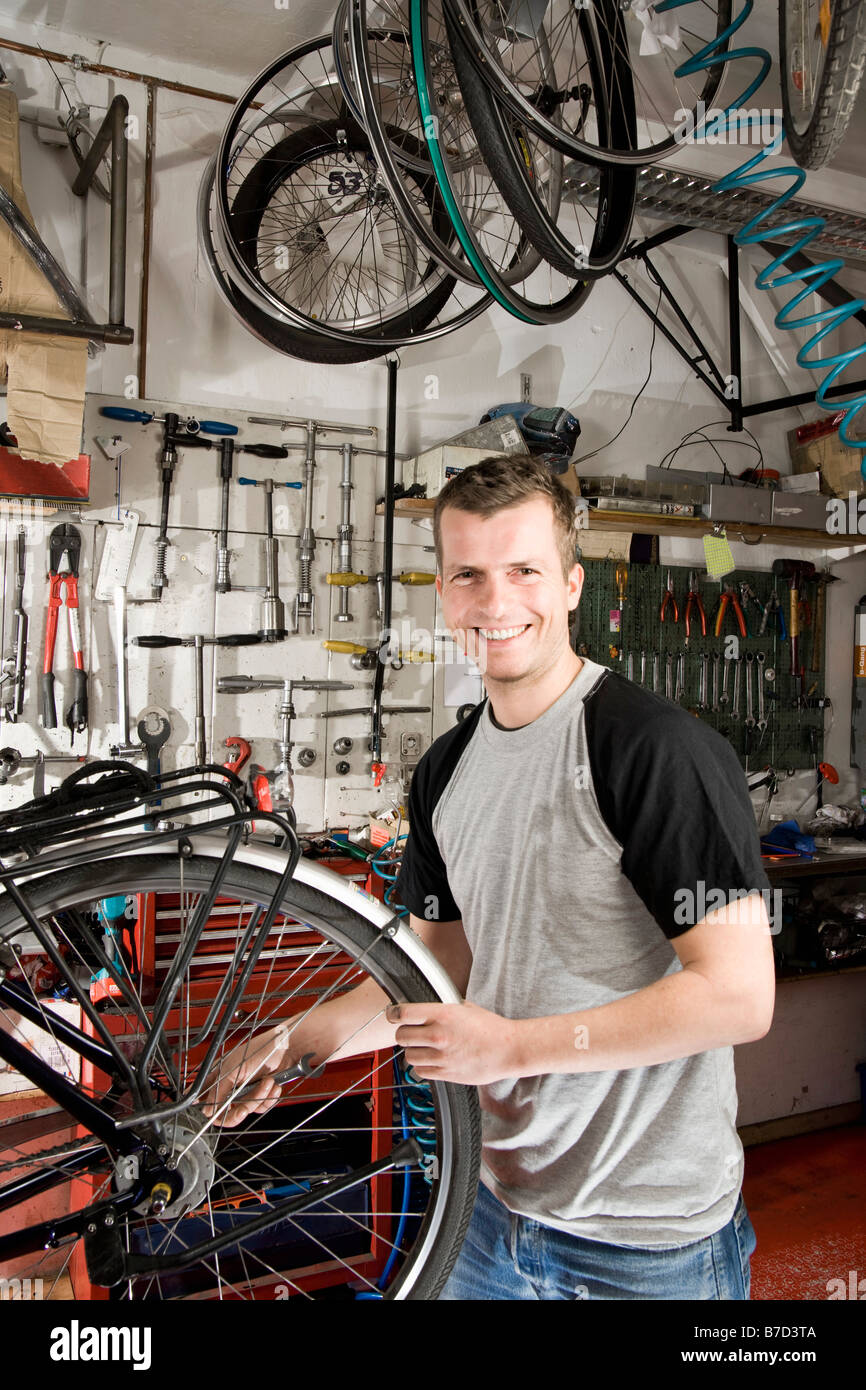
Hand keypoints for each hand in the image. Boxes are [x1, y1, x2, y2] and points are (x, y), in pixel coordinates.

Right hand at [200, 1023, 291, 1127]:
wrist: (286, 1049)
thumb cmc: (259, 1050)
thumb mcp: (234, 1070)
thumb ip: (219, 1091)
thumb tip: (207, 1110)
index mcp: (219, 1077)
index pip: (205, 1099)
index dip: (208, 1110)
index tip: (217, 1114)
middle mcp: (231, 1085)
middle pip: (226, 1112)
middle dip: (239, 1110)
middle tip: (244, 1109)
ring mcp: (246, 1091)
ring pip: (246, 1109)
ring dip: (259, 1097)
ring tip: (266, 1082)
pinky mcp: (261, 1094)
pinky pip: (261, 1106)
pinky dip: (269, 1097)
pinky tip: (273, 1084)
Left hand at [385, 1001, 522, 1085]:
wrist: (508, 1050)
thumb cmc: (491, 1028)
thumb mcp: (466, 1007)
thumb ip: (443, 1008)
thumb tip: (427, 1008)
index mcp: (443, 1014)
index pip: (404, 1013)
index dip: (393, 1014)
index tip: (392, 1015)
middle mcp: (439, 1035)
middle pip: (402, 1036)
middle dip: (404, 1033)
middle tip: (410, 1032)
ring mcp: (441, 1056)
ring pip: (408, 1055)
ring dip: (412, 1051)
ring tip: (422, 1047)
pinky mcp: (445, 1073)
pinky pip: (419, 1071)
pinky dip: (421, 1066)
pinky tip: (430, 1059)